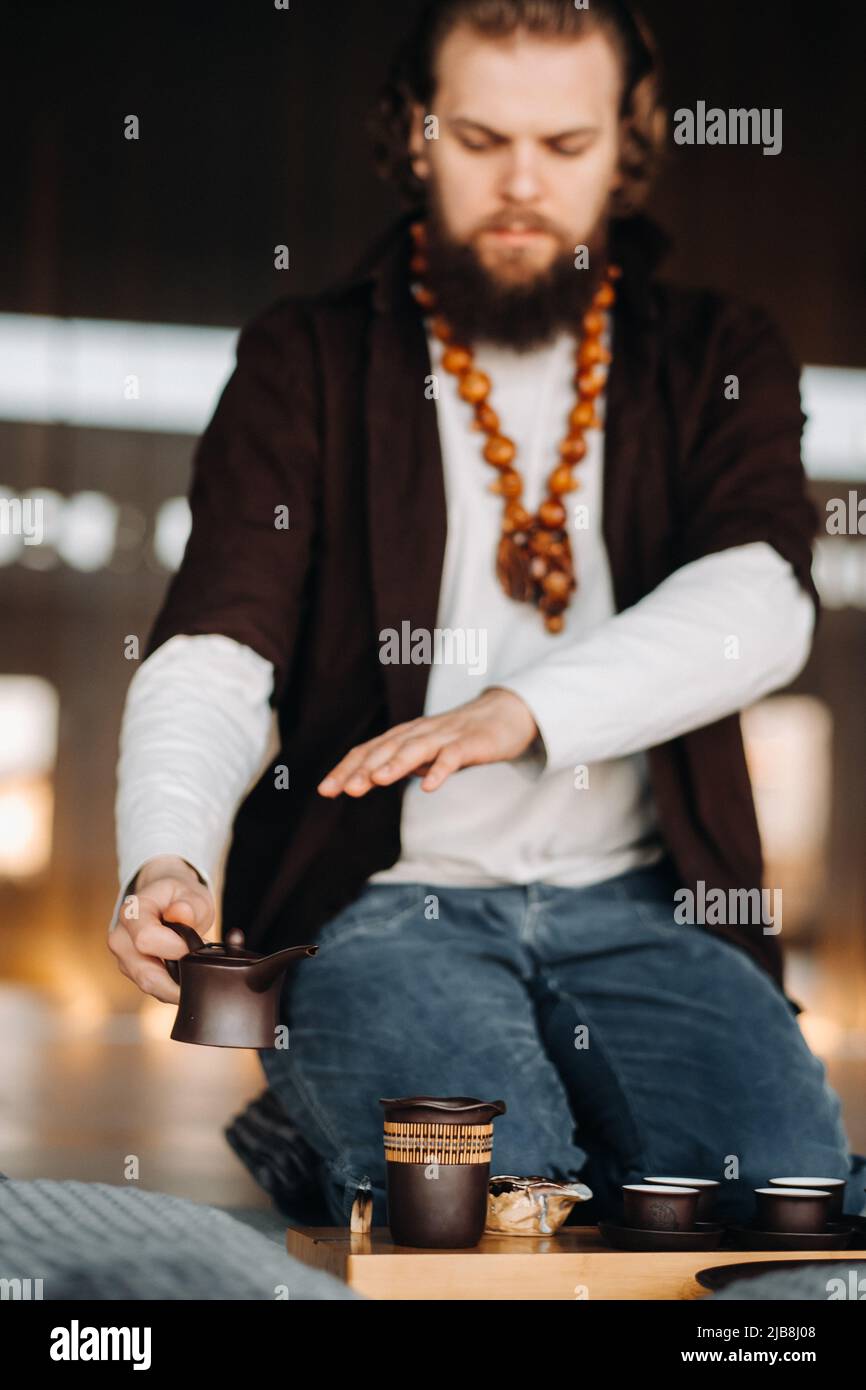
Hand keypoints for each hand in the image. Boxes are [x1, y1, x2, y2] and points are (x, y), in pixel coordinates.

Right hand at [107, 855, 214, 1003]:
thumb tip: (181, 914)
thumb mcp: (191, 893)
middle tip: (202, 966)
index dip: (176, 948)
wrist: (165, 901)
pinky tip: (186, 974)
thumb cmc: (179, 897)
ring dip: (177, 983)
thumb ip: (190, 905)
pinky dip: (174, 987)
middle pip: (146, 974)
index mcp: (132, 912)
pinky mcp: (133, 973)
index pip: (146, 939)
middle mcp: (121, 938)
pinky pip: (155, 989)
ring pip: (150, 986)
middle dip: (180, 976)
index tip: (198, 945)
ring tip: (196, 967)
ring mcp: (124, 959)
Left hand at [316, 687, 539, 797]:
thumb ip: (401, 762)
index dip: (346, 769)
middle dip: (362, 769)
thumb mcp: (426, 752)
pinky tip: (429, 787)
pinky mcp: (470, 742)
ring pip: (415, 749)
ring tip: (376, 781)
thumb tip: (371, 777)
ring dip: (395, 764)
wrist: (504, 714)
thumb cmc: (460, 736)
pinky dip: (440, 770)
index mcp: (405, 736)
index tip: (325, 790)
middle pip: (386, 749)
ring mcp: (445, 736)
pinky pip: (453, 756)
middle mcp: (419, 733)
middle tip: (342, 790)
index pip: (369, 751)